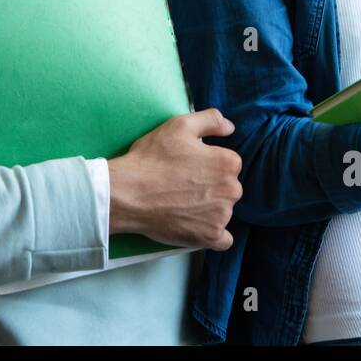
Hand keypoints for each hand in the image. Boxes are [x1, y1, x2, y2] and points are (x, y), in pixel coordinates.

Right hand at [108, 109, 241, 250]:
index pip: (229, 164)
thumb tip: (230, 127)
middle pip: (228, 188)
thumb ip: (211, 120)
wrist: (128, 193)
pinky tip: (196, 225)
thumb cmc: (152, 158)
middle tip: (184, 185)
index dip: (209, 164)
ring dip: (209, 209)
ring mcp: (221, 216)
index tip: (190, 167)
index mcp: (228, 163)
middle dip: (211, 187)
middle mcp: (231, 190)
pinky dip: (213, 234)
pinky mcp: (209, 237)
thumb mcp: (179, 125)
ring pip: (223, 211)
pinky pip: (223, 239)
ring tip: (182, 204)